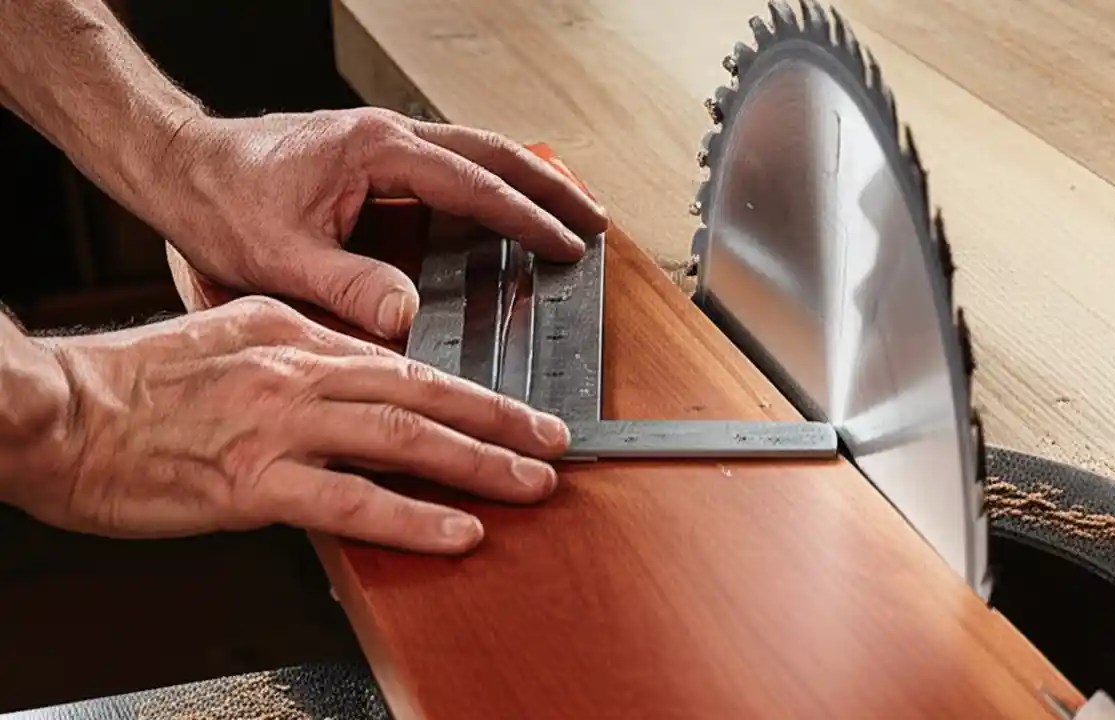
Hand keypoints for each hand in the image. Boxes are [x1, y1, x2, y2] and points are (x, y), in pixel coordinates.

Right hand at [7, 297, 568, 551]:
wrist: (59, 412)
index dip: (467, 386)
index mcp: (295, 335)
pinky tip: (458, 529)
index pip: (403, 360)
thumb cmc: (136, 381)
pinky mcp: (255, 484)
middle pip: (424, 392)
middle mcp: (300, 374)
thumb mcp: (228, 331)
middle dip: (500, 418)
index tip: (513, 405)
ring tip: (532, 481)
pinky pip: (354, 502)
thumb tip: (362, 364)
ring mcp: (282, 428)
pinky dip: (414, 517)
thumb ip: (302, 346)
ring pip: (405, 439)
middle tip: (555, 439)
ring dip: (479, 462)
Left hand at [153, 108, 608, 337]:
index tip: (566, 245)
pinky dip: (492, 184)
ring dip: (527, 181)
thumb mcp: (278, 257)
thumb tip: (406, 317)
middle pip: (494, 153)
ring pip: (479, 152)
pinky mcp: (378, 154)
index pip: (473, 184)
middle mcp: (389, 135)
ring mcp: (386, 140)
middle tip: (594, 220)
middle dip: (550, 187)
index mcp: (377, 151)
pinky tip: (504, 210)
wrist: (183, 166)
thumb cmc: (222, 203)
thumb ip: (346, 287)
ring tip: (569, 212)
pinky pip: (454, 162)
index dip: (526, 218)